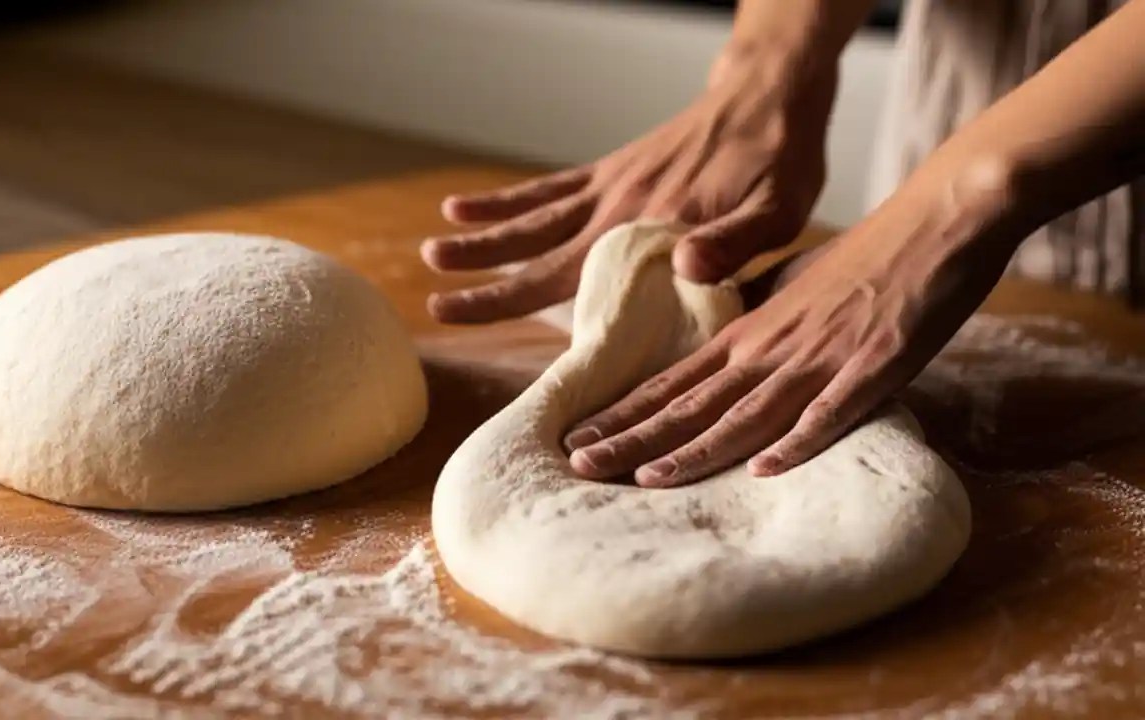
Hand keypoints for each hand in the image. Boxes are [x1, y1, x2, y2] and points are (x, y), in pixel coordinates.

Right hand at [421, 51, 835, 322]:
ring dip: (483, 236)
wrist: (768, 92)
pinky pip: (551, 188)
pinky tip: (470, 207)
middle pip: (533, 251)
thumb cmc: (779, 160)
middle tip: (431, 297)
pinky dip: (511, 199)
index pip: (561, 276)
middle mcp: (614, 210)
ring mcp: (608, 188)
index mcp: (645, 231)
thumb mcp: (776, 210)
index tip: (452, 311)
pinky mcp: (612, 171)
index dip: (504, 298)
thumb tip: (683, 270)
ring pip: (532, 219)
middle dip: (481, 277)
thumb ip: (733, 243)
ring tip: (431, 249)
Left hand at [563, 158, 1025, 485]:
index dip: (624, 414)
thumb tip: (718, 351)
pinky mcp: (875, 364)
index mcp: (750, 332)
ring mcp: (822, 357)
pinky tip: (766, 469)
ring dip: (696, 449)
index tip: (575, 438)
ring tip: (645, 478)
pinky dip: (799, 441)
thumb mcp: (792, 290)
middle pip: (692, 404)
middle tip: (579, 465)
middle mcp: (771, 347)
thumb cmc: (865, 258)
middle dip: (633, 438)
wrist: (938, 217)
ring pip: (746, 413)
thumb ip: (754, 325)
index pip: (672, 382)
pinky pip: (833, 409)